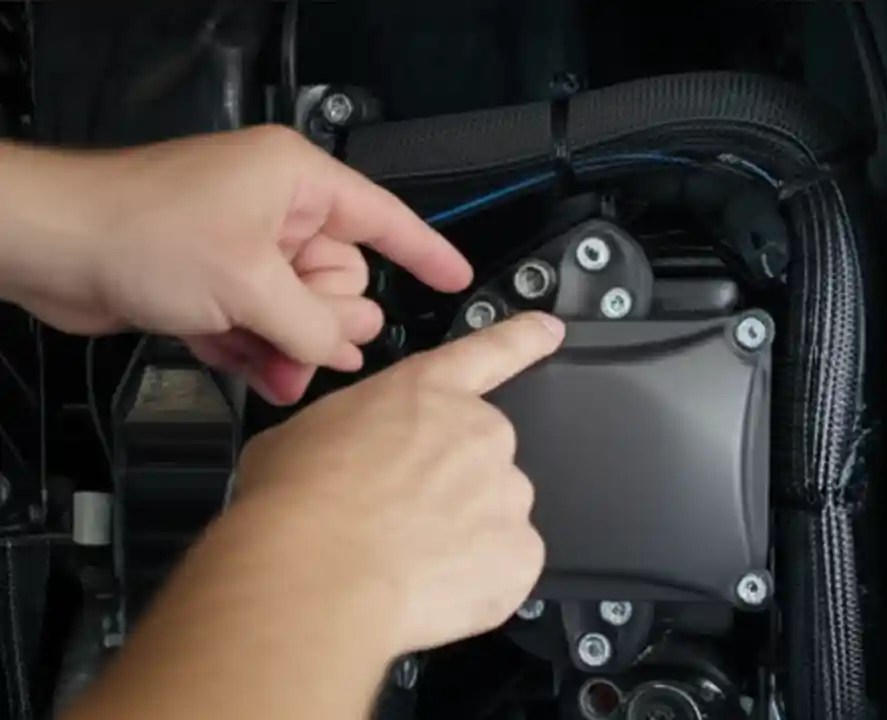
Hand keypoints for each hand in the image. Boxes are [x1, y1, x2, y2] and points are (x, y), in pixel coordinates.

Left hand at [0, 127, 470, 403]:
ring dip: (290, 346)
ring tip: (276, 370)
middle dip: (324, 320)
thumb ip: (313, 324)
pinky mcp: (214, 285)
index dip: (426, 251)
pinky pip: (263, 327)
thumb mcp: (248, 284)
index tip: (457, 278)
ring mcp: (244, 250)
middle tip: (300, 335)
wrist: (49, 249)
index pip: (384, 219)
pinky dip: (259, 351)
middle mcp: (275, 212)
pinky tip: (254, 372)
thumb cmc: (136, 228)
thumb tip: (348, 351)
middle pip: (342, 280)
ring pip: (301, 313)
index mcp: (297, 183)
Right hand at [224, 313, 561, 653]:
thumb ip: (352, 434)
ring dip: (461, 538)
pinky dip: (475, 584)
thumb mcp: (303, 435)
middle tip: (397, 521)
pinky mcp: (520, 555)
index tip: (549, 331)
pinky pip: (505, 569)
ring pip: (494, 517)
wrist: (315, 576)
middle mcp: (481, 433)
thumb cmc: (294, 503)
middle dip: (451, 487)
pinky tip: (426, 590)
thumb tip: (344, 461)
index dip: (523, 340)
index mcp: (428, 393)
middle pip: (481, 457)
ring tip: (403, 562)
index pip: (490, 352)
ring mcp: (507, 495)